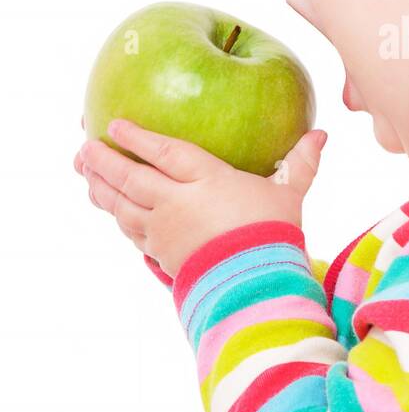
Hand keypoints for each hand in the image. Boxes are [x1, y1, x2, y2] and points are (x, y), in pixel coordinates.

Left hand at [73, 116, 327, 278]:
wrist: (257, 287)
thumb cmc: (275, 235)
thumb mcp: (289, 195)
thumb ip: (299, 163)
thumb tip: (321, 133)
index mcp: (207, 180)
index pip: (164, 152)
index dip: (138, 137)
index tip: (115, 123)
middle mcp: (176, 202)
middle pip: (129, 178)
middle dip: (103, 160)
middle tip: (84, 146)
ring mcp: (164, 231)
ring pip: (122, 205)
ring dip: (100, 187)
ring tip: (85, 171)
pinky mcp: (162, 255)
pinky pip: (131, 231)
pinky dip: (117, 215)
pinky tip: (110, 208)